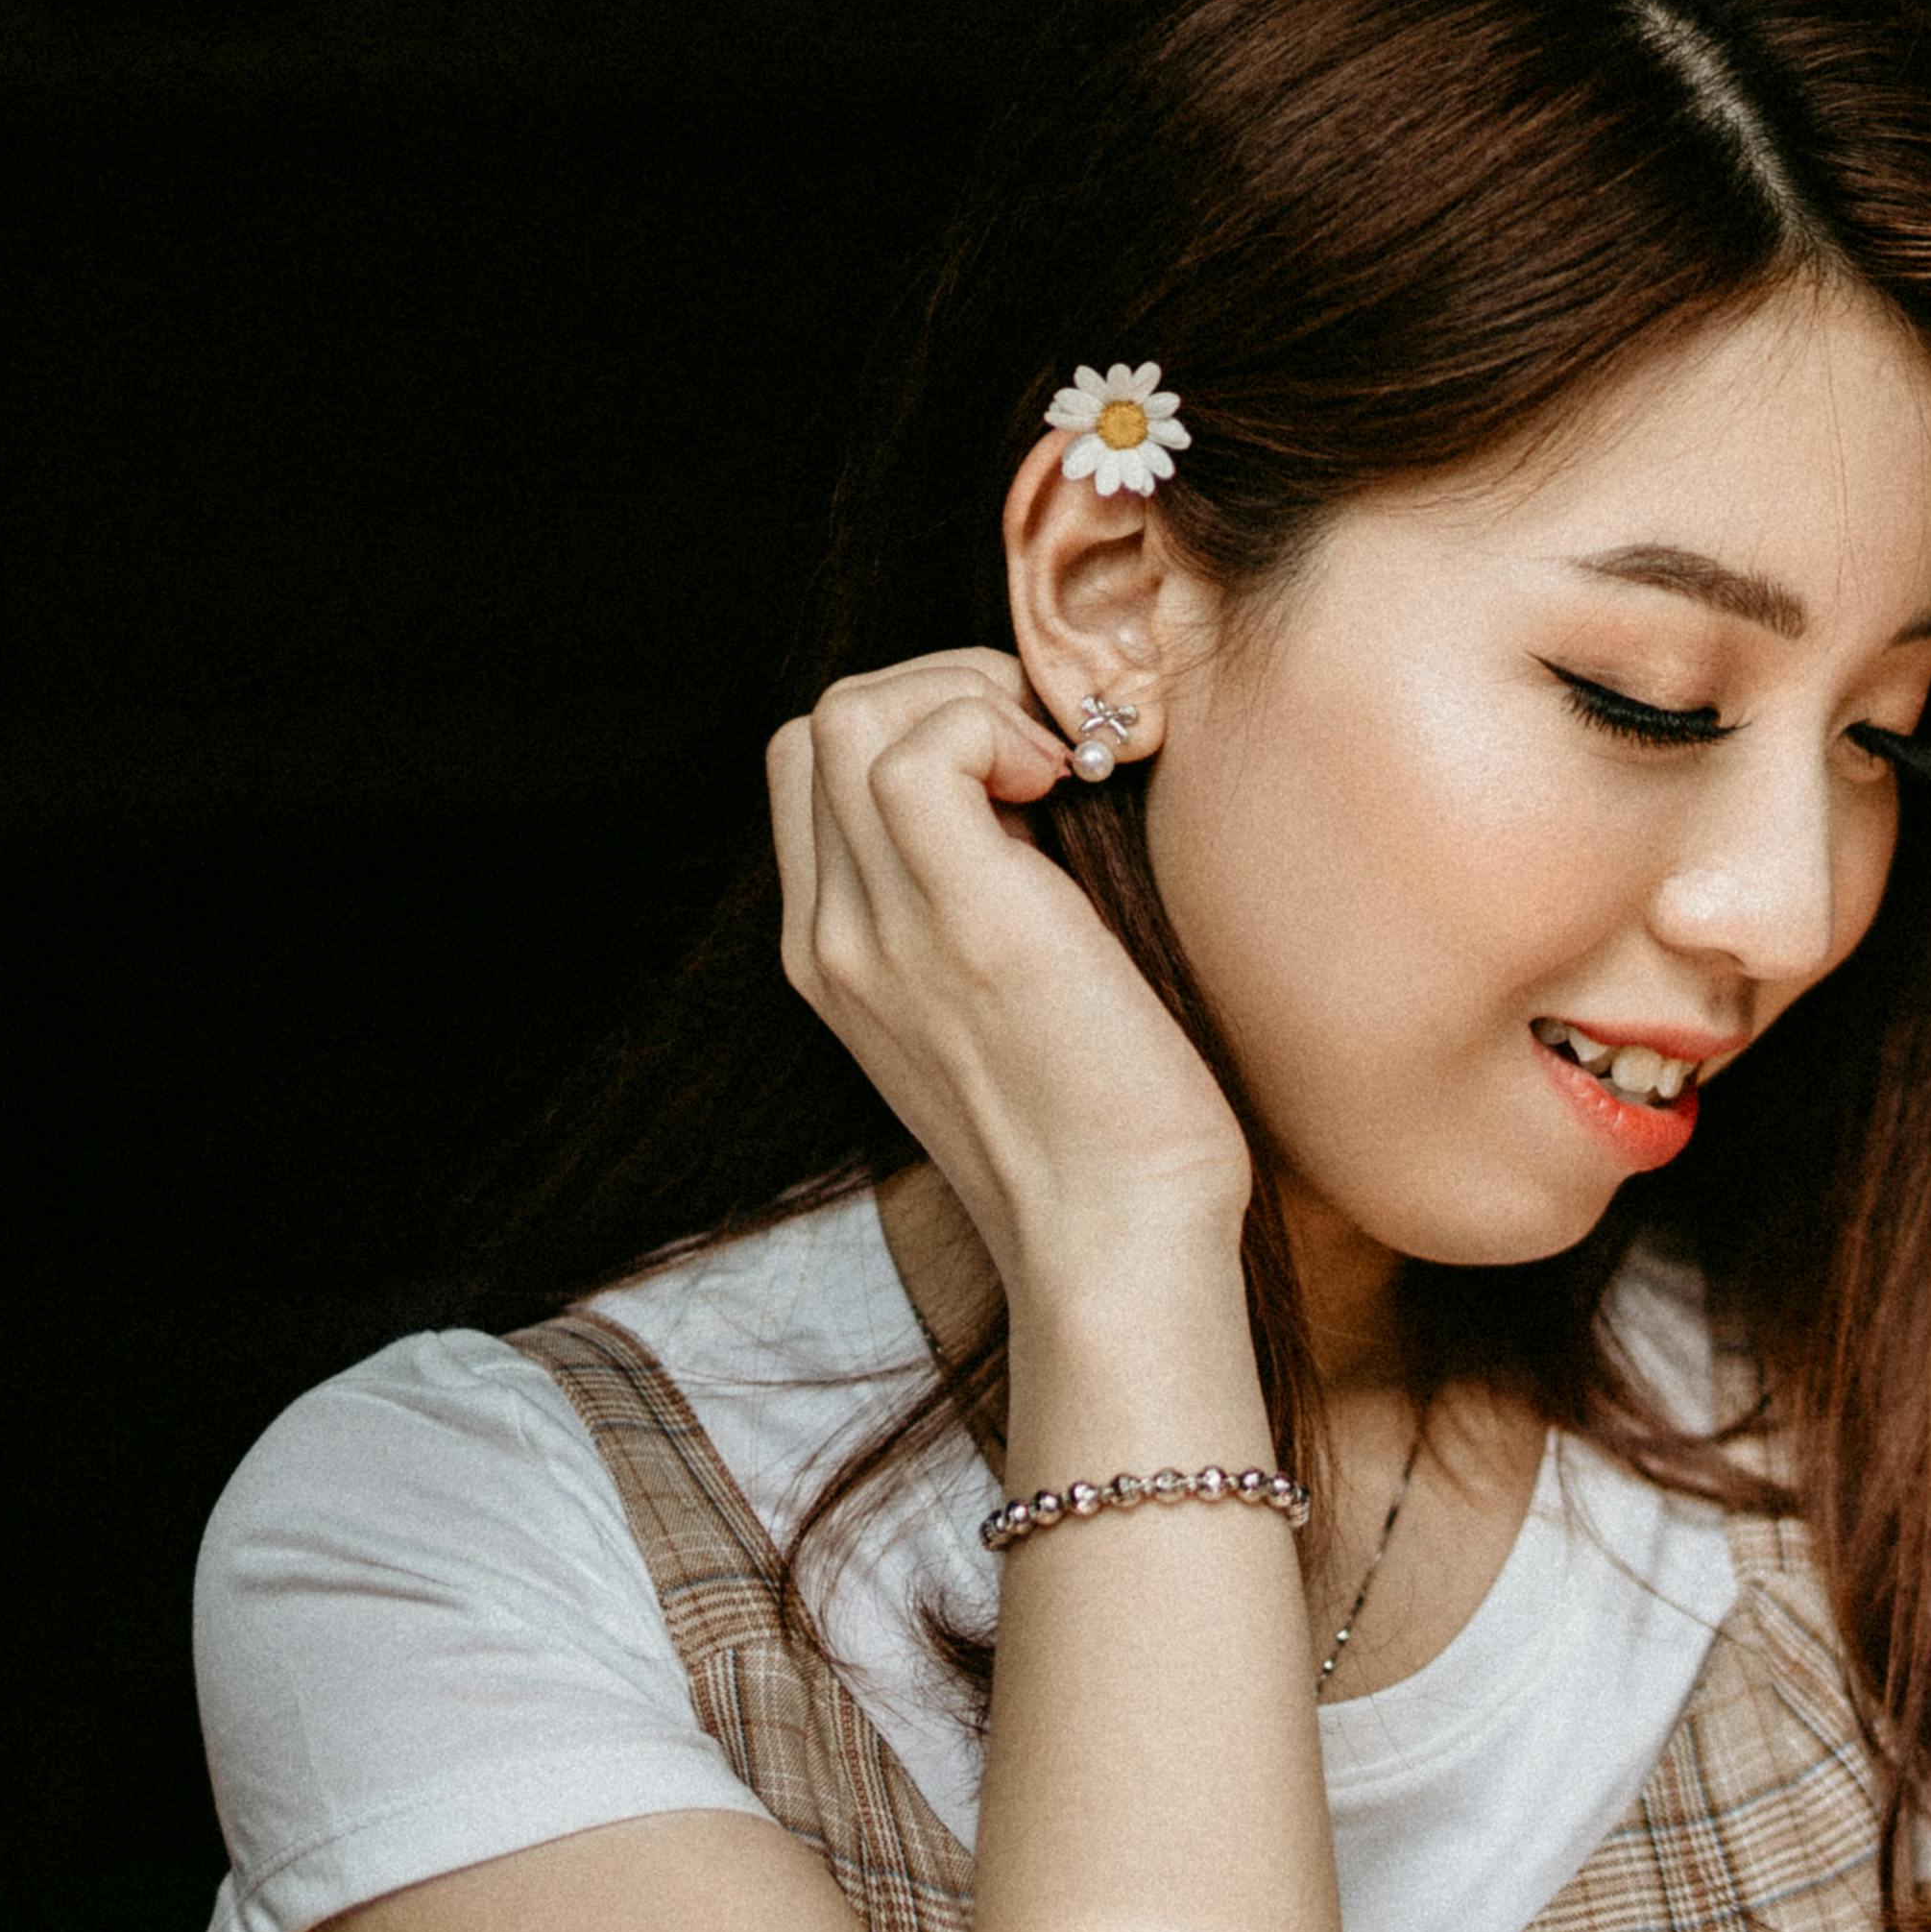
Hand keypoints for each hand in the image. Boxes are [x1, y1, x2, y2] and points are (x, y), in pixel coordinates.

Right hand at [767, 652, 1254, 1308]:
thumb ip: (995, 903)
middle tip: (1054, 745)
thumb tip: (1054, 786)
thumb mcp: (1016, 1001)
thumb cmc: (1111, 1127)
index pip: (813, 770)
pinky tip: (1068, 783)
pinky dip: (993, 727)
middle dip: (941, 690)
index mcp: (838, 957)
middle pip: (818, 725)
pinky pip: (915, 754)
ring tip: (1062, 763)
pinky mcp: (961, 924)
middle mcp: (834, 940)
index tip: (1031, 760)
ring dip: (970, 697)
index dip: (921, 722)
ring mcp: (880, 933)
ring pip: (848, 716)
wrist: (1117, 1241)